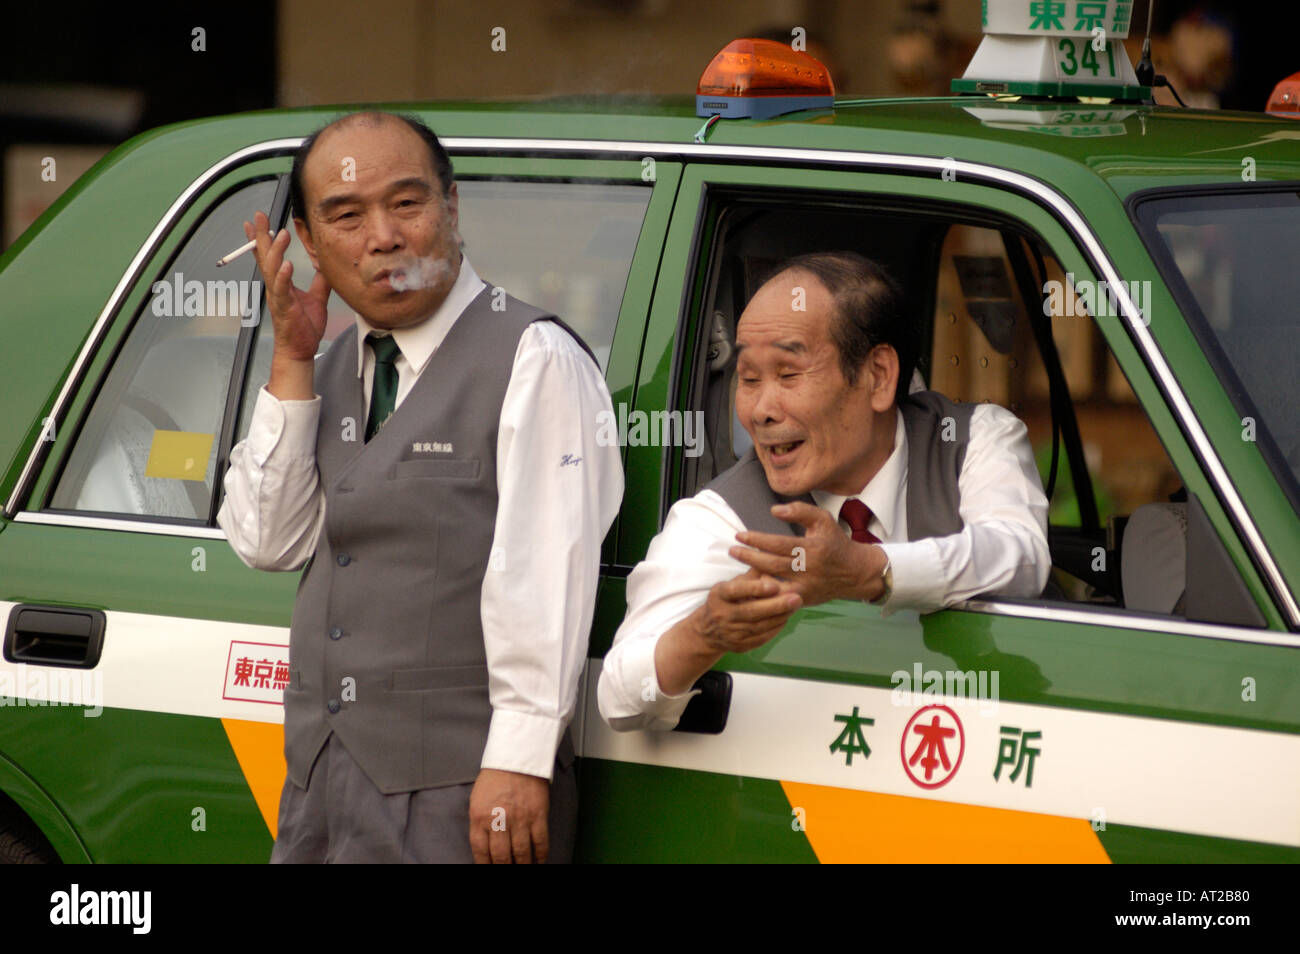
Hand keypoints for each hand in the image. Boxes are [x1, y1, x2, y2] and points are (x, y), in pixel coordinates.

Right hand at [243, 210, 330, 361]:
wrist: (301, 350)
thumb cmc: (304, 326)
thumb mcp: (317, 298)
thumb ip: (320, 281)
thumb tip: (326, 265)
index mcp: (281, 283)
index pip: (269, 256)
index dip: (261, 239)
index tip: (254, 221)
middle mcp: (276, 287)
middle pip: (265, 257)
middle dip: (261, 235)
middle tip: (258, 216)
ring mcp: (278, 297)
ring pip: (272, 269)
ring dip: (275, 251)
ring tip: (281, 234)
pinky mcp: (285, 308)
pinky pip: (282, 290)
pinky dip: (283, 277)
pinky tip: (286, 265)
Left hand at [468, 768, 550, 863]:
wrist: (517, 757)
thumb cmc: (496, 777)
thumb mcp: (477, 800)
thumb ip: (480, 824)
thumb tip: (486, 847)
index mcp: (480, 817)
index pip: (481, 852)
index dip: (486, 865)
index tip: (490, 869)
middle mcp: (499, 821)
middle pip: (501, 857)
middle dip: (505, 868)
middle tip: (508, 869)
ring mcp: (520, 819)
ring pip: (522, 853)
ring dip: (523, 865)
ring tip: (524, 867)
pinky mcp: (538, 815)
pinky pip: (540, 842)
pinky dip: (541, 855)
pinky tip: (540, 860)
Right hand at [686, 567, 801, 655]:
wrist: (708, 630)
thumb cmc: (726, 601)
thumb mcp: (732, 584)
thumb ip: (751, 574)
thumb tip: (770, 556)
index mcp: (719, 595)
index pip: (736, 590)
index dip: (755, 588)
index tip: (775, 585)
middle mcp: (723, 614)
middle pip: (751, 611)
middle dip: (776, 605)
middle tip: (796, 598)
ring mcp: (730, 632)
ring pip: (759, 626)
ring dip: (780, 616)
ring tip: (795, 606)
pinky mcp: (739, 646)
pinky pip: (761, 638)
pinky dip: (775, 628)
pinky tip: (785, 618)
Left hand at [730, 501, 888, 606]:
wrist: (854, 572)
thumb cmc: (835, 542)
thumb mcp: (823, 520)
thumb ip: (800, 511)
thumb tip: (774, 510)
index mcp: (813, 548)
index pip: (779, 544)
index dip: (757, 540)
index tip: (740, 536)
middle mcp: (809, 569)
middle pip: (773, 564)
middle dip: (749, 557)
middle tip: (732, 550)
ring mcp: (806, 587)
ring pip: (774, 584)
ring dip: (752, 575)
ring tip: (736, 566)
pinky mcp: (803, 600)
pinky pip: (778, 598)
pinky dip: (763, 592)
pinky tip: (748, 584)